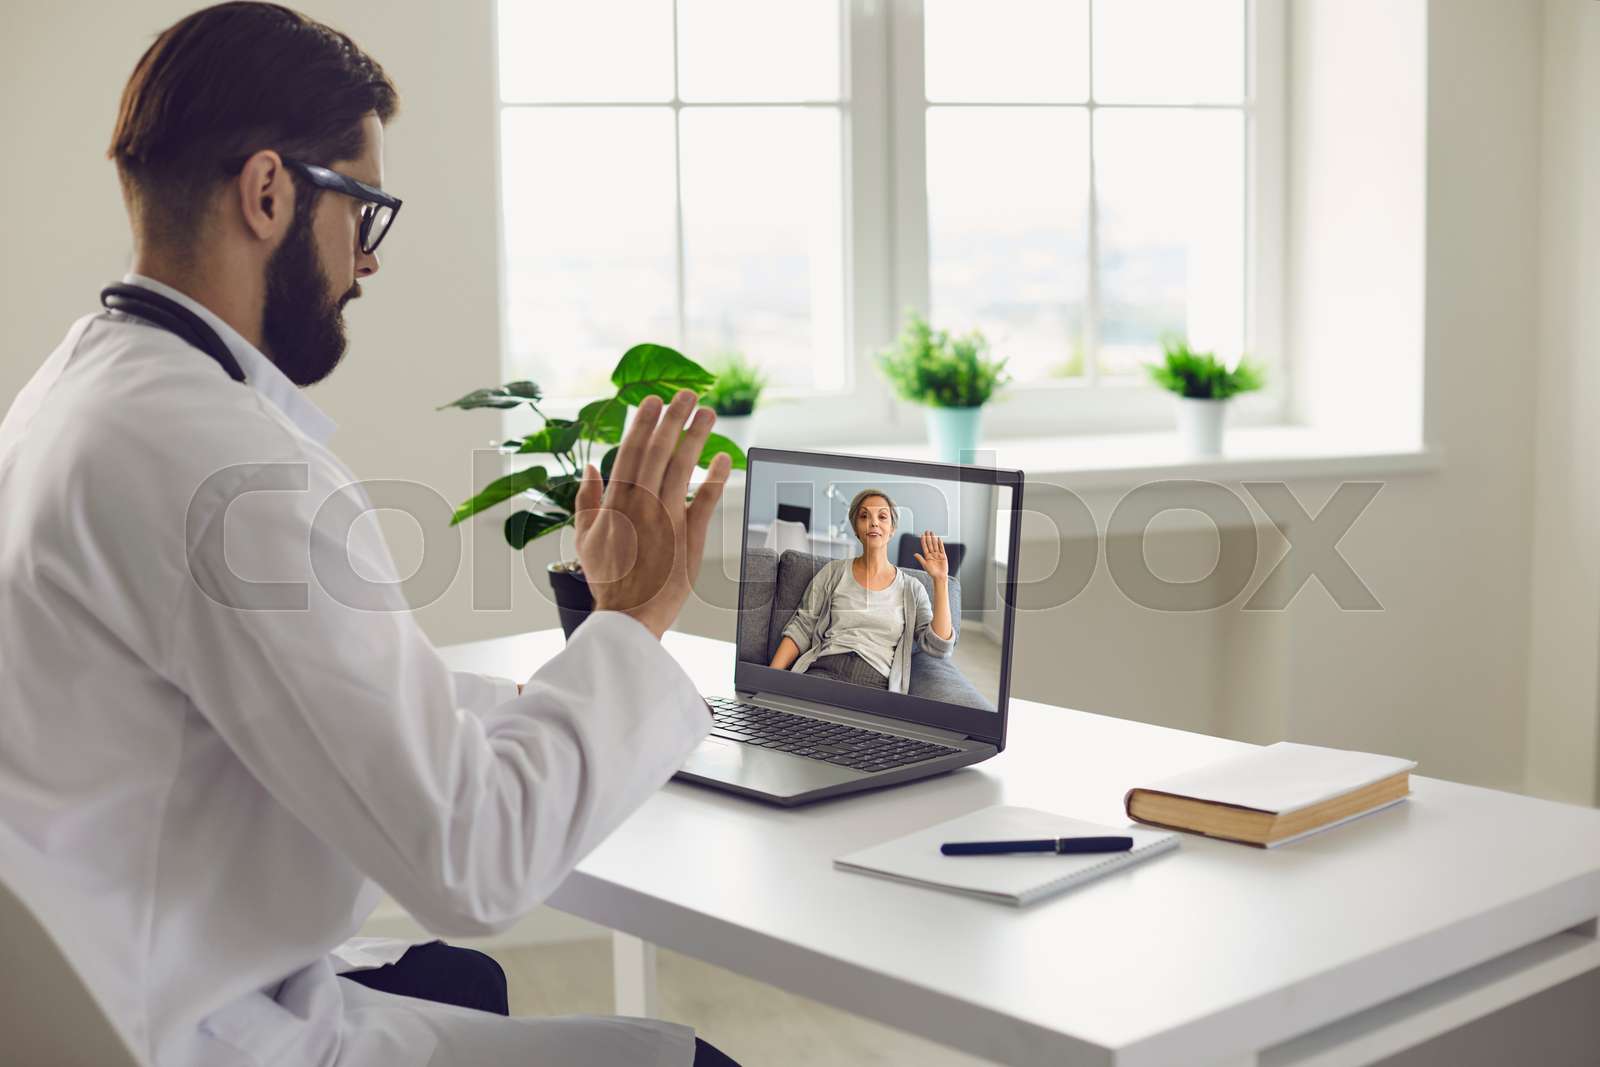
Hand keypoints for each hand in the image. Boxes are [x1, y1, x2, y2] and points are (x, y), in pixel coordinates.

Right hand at [573, 391, 731, 639]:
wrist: (629, 616)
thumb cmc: (607, 578)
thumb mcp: (583, 537)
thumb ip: (585, 499)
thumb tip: (590, 467)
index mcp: (615, 501)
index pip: (630, 451)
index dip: (643, 423)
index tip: (653, 401)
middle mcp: (641, 504)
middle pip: (659, 451)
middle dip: (674, 418)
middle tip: (687, 394)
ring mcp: (667, 518)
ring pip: (683, 467)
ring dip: (697, 437)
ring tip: (709, 413)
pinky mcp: (690, 536)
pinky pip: (706, 499)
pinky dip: (715, 477)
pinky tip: (724, 458)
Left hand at [913, 530, 948, 581]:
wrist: (940, 576)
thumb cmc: (932, 572)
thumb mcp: (925, 565)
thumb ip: (920, 559)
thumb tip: (914, 554)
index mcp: (927, 556)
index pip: (925, 546)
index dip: (923, 540)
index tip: (922, 535)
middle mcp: (932, 554)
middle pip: (930, 544)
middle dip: (928, 537)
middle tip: (927, 531)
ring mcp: (937, 554)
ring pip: (935, 545)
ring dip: (934, 539)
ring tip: (932, 533)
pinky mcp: (943, 556)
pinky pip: (941, 548)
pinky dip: (940, 543)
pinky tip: (939, 538)